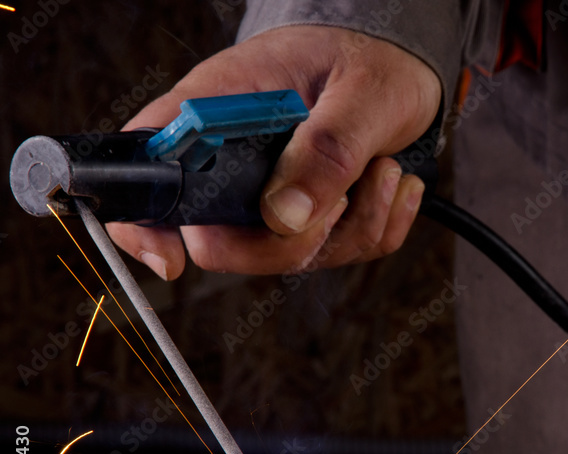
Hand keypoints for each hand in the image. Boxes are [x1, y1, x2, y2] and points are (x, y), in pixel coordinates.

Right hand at [107, 25, 440, 278]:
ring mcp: (271, 199)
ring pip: (290, 256)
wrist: (402, 65)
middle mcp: (234, 165)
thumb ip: (328, 148)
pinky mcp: (312, 220)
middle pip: (222, 244)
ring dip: (355, 225)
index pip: (149, 170)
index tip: (172, 261)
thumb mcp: (361, 93)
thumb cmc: (368, 60)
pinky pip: (340, 253)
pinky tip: (394, 183)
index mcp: (216, 112)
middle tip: (344, 194)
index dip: (145, 224)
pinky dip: (379, 226)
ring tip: (385, 168)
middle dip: (292, 240)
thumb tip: (285, 216)